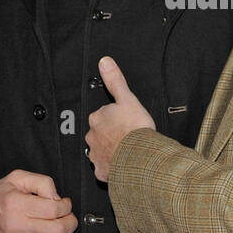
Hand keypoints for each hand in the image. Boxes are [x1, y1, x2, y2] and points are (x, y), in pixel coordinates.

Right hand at [0, 169, 76, 232]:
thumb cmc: (0, 197)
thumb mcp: (17, 179)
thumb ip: (41, 182)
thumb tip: (58, 198)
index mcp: (16, 205)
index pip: (53, 209)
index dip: (66, 206)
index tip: (64, 203)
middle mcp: (17, 227)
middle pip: (58, 230)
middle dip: (70, 222)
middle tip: (67, 216)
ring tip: (59, 227)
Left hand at [86, 56, 153, 181]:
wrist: (140, 157)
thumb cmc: (135, 130)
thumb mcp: (127, 98)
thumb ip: (115, 80)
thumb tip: (104, 62)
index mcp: (98, 118)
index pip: (101, 115)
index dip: (113, 118)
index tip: (123, 121)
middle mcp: (93, 136)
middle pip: (99, 133)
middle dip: (110, 134)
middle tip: (125, 136)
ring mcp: (96, 155)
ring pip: (100, 150)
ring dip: (110, 150)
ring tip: (126, 150)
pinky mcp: (102, 171)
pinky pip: (105, 168)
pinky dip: (112, 167)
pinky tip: (122, 165)